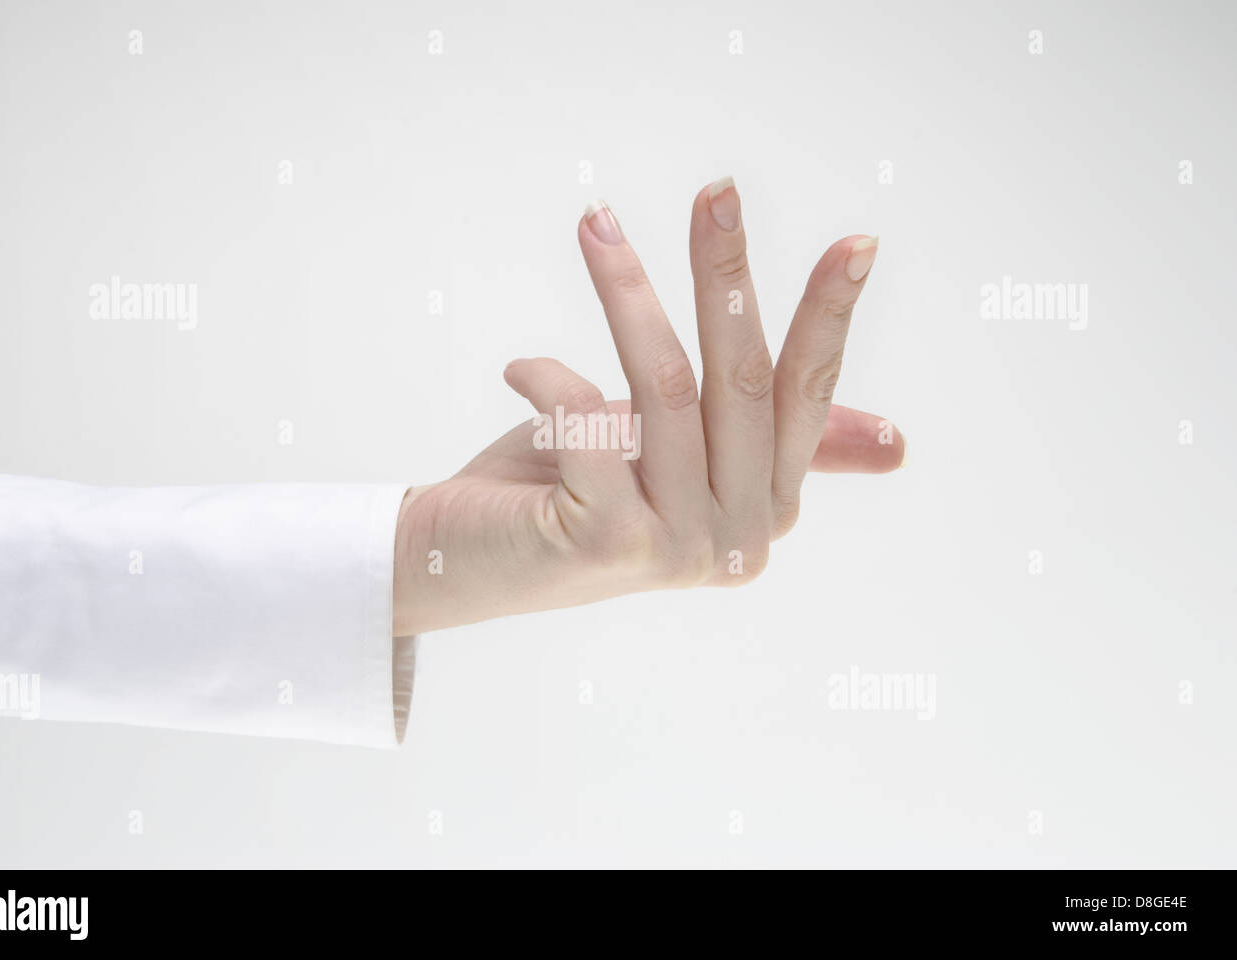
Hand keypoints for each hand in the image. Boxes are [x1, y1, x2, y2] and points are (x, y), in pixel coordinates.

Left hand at [393, 178, 902, 634]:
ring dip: (628, 291)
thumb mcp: (683, 455)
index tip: (856, 244)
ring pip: (666, 386)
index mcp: (767, 508)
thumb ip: (767, 441)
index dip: (829, 319)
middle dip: (729, 274)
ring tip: (597, 224)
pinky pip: (588, 420)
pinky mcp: (609, 544)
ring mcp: (678, 548)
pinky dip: (549, 375)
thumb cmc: (575, 493)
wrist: (474, 564)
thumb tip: (896, 444)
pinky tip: (521, 367)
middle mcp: (737, 539)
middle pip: (742, 380)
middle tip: (717, 191)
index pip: (807, 398)